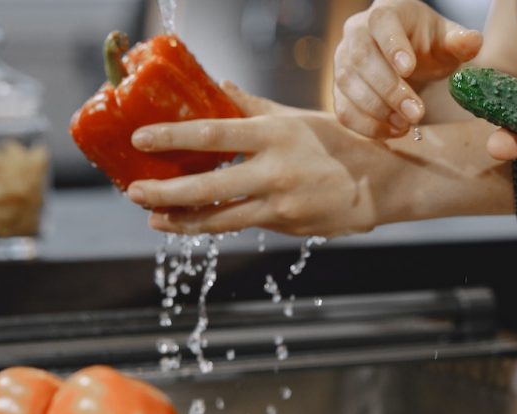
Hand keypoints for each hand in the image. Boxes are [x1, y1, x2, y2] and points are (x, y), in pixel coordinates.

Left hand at [125, 83, 398, 236]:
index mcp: (274, 134)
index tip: (139, 139)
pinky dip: (216, 224)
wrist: (382, 182)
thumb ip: (253, 106)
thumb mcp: (296, 118)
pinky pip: (244, 224)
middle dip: (166, 192)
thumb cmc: (339, 142)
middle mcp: (275, 170)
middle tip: (134, 192)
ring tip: (155, 218)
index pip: (213, 134)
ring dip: (183, 220)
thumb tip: (218, 85)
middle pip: (208, 187)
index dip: (173, 137)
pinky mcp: (288, 226)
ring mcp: (282, 203)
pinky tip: (193, 223)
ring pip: (221, 218)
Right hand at [334, 0, 482, 137]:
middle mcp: (357, 32)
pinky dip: (367, 126)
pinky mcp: (340, 90)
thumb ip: (460, 42)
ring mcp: (343, 60)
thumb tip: (473, 41)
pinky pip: (344, 110)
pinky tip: (394, 130)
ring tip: (407, 124)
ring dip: (378, 110)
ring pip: (348, 84)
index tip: (410, 69)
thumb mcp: (447, 41)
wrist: (407, 59)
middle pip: (361, 57)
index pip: (382, 23)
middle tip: (416, 113)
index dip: (393, 46)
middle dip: (389, 89)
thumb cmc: (428, 45)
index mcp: (386, 12)